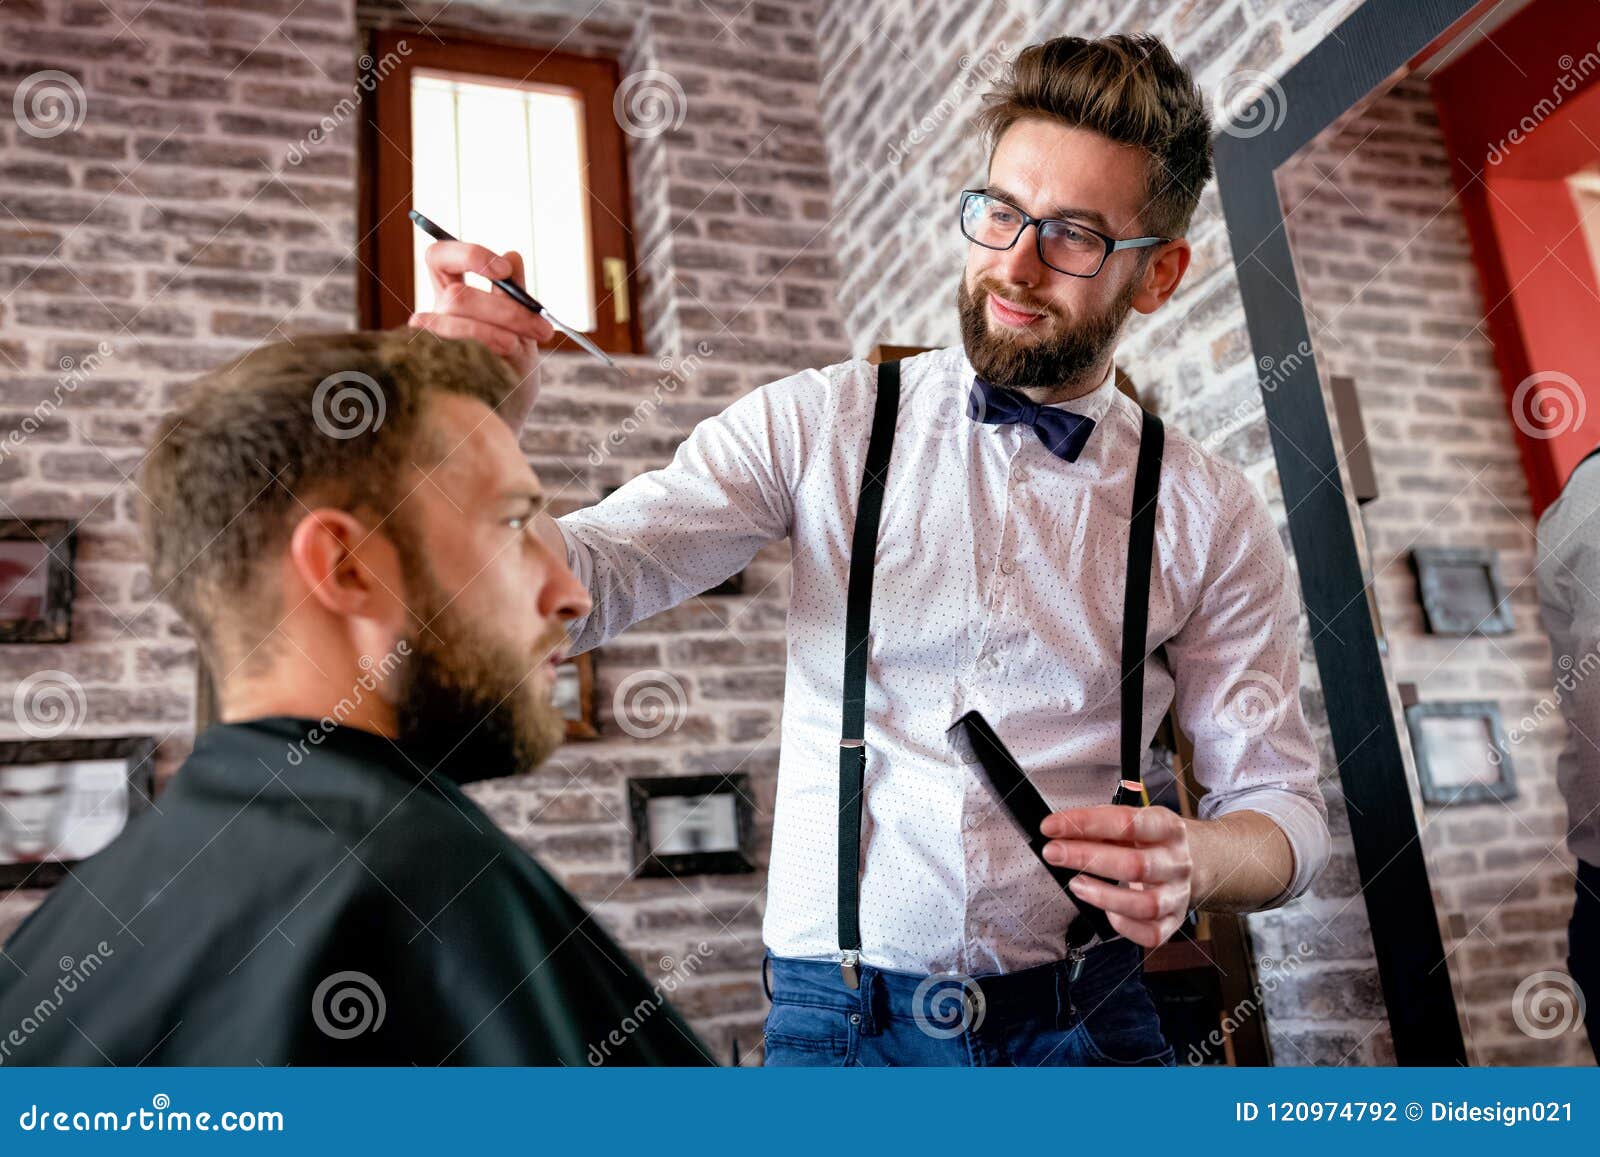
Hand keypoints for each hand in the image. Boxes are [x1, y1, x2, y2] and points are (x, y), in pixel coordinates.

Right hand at [410, 241, 555, 424]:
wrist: (503, 425)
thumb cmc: (509, 376)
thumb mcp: (521, 332)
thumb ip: (514, 296)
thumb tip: (513, 256)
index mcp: (454, 299)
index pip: (441, 257)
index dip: (468, 254)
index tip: (503, 271)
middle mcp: (434, 316)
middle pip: (457, 295)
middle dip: (505, 309)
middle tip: (542, 329)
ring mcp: (423, 343)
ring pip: (452, 316)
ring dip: (495, 331)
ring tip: (518, 350)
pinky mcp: (419, 365)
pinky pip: (444, 346)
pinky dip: (479, 351)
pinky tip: (495, 365)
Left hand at [1040, 804, 1193, 947]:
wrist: (1196, 859)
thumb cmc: (1151, 839)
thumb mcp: (1133, 820)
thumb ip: (1101, 824)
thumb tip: (1060, 830)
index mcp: (1168, 827)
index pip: (1127, 823)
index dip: (1085, 823)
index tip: (1052, 826)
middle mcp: (1177, 862)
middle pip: (1135, 865)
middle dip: (1086, 858)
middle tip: (1053, 853)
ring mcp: (1178, 894)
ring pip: (1145, 905)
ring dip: (1102, 896)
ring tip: (1075, 884)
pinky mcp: (1173, 921)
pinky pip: (1150, 934)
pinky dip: (1123, 925)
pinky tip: (1105, 911)